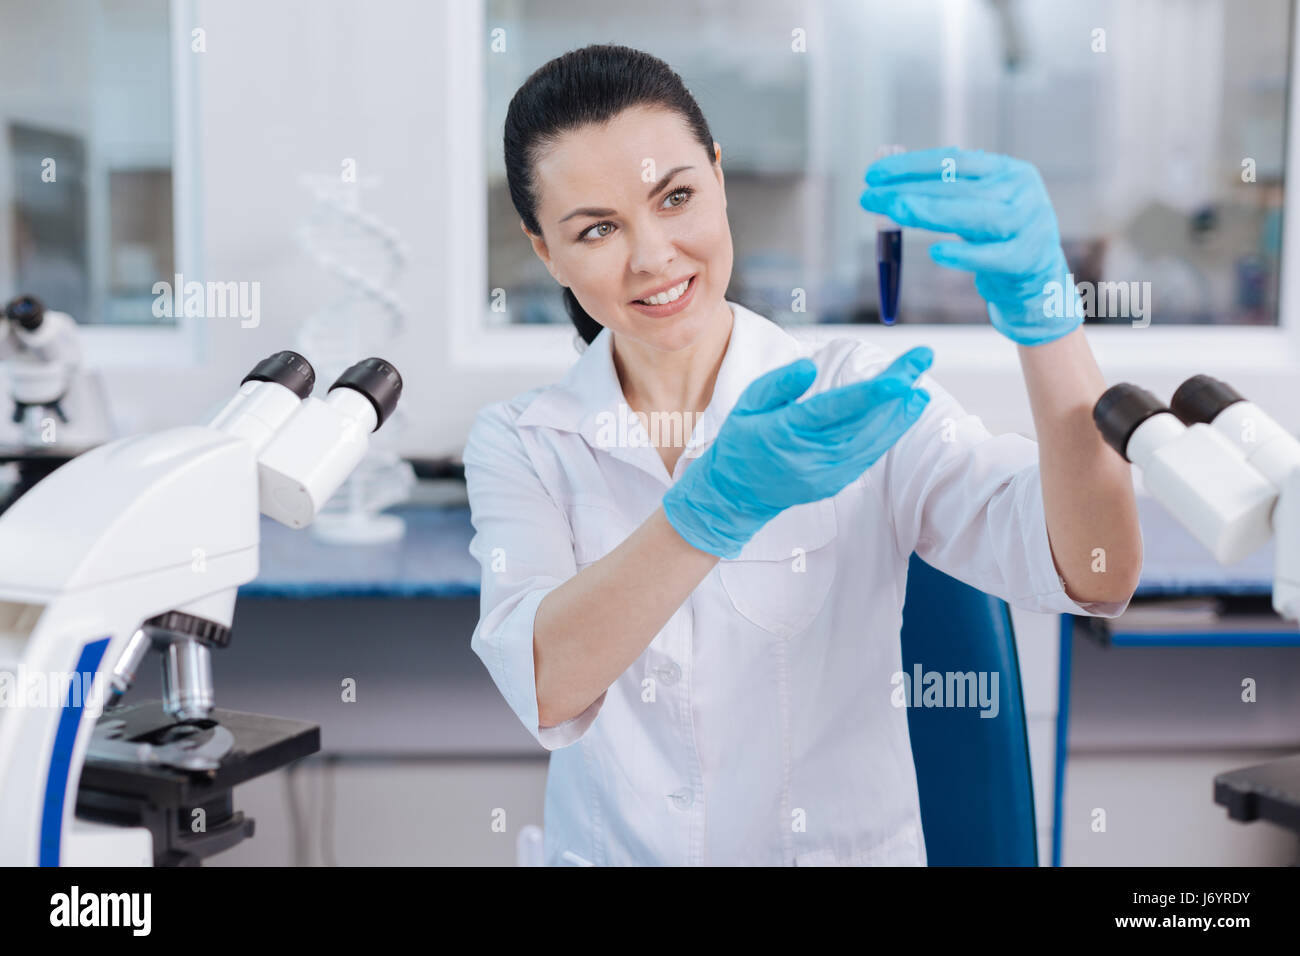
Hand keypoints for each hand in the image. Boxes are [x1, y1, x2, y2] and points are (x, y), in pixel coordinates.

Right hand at [662, 348, 932, 558]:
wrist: (733, 494)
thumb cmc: (741, 441)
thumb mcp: (746, 404)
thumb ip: (778, 385)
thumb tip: (809, 367)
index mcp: (784, 432)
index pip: (835, 410)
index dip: (871, 394)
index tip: (900, 377)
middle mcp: (808, 457)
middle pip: (862, 421)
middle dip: (897, 391)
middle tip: (923, 360)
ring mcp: (823, 474)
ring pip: (870, 440)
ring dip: (899, 414)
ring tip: (920, 387)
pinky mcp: (833, 483)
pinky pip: (866, 455)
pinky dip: (888, 433)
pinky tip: (903, 412)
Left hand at [860, 147, 1080, 345]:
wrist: (1037, 279)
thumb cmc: (996, 238)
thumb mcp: (977, 206)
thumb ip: (945, 193)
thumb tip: (889, 185)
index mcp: (1007, 171)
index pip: (954, 162)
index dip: (912, 166)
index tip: (874, 174)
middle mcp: (1021, 192)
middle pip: (960, 188)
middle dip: (910, 190)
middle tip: (871, 196)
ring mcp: (1029, 225)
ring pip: (976, 217)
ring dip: (932, 213)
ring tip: (896, 211)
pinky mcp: (1026, 259)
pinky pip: (991, 257)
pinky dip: (963, 255)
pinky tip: (936, 253)